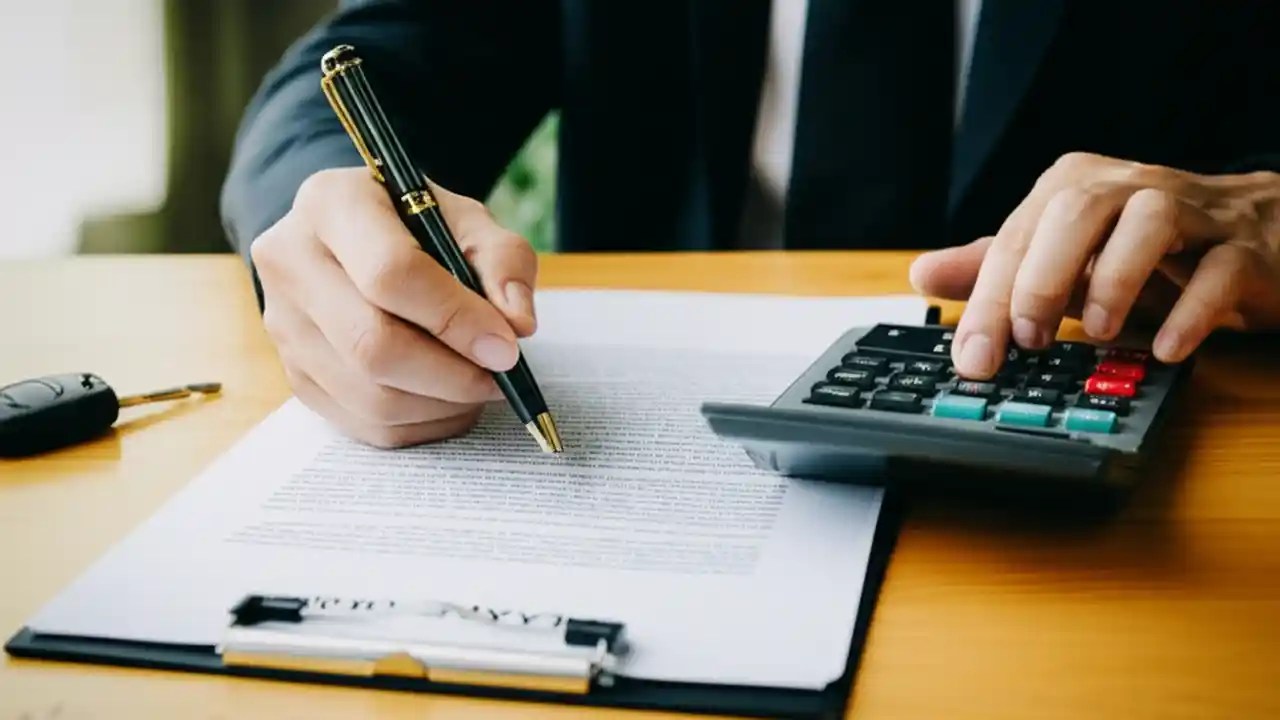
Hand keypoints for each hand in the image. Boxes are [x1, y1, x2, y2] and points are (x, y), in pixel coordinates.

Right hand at [251, 167, 537, 446]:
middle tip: (501, 377)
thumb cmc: (419, 226)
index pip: (390, 274)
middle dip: (451, 374)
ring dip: (441, 404)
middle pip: (371, 344)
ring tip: (481, 385)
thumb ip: (503, 262)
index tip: (506, 347)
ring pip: (369, 394)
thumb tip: (516, 325)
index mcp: (332, 204)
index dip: (455, 319)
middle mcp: (291, 262)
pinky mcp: (296, 373)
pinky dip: (421, 423)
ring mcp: (284, 324)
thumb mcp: (469, 221)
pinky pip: (364, 423)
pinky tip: (450, 400)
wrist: (359, 241)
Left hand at [910, 152, 1279, 377]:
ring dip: (1115, 278)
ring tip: (1095, 333)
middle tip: (1027, 339)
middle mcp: (1131, 188)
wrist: (1259, 239)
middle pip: (1075, 211)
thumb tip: (922, 274)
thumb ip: (998, 267)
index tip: (973, 356)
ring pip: (1150, 221)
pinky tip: (1164, 348)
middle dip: (1040, 278)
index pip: (1020, 234)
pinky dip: (1192, 310)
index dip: (989, 297)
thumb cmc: (1150, 252)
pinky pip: (1221, 269)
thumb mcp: (1065, 260)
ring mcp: (1194, 214)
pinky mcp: (1245, 249)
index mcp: (1077, 188)